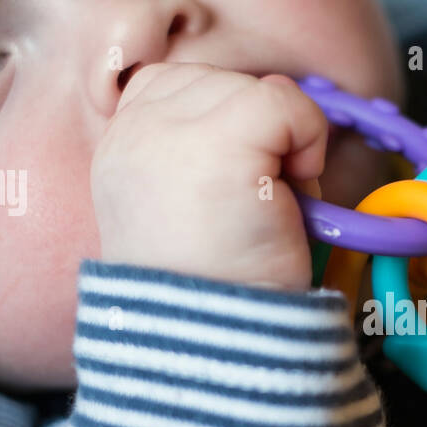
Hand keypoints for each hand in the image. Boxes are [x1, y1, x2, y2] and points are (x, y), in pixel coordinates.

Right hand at [91, 63, 326, 290]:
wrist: (215, 341)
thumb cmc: (215, 284)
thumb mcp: (198, 201)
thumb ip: (220, 138)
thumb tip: (281, 91)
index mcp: (118, 146)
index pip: (182, 86)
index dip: (224, 128)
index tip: (225, 193)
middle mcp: (132, 128)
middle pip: (225, 86)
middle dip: (256, 141)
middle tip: (246, 212)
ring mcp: (171, 128)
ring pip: (260, 94)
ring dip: (283, 149)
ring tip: (261, 211)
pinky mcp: (222, 138)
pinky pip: (290, 105)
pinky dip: (309, 144)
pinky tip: (287, 199)